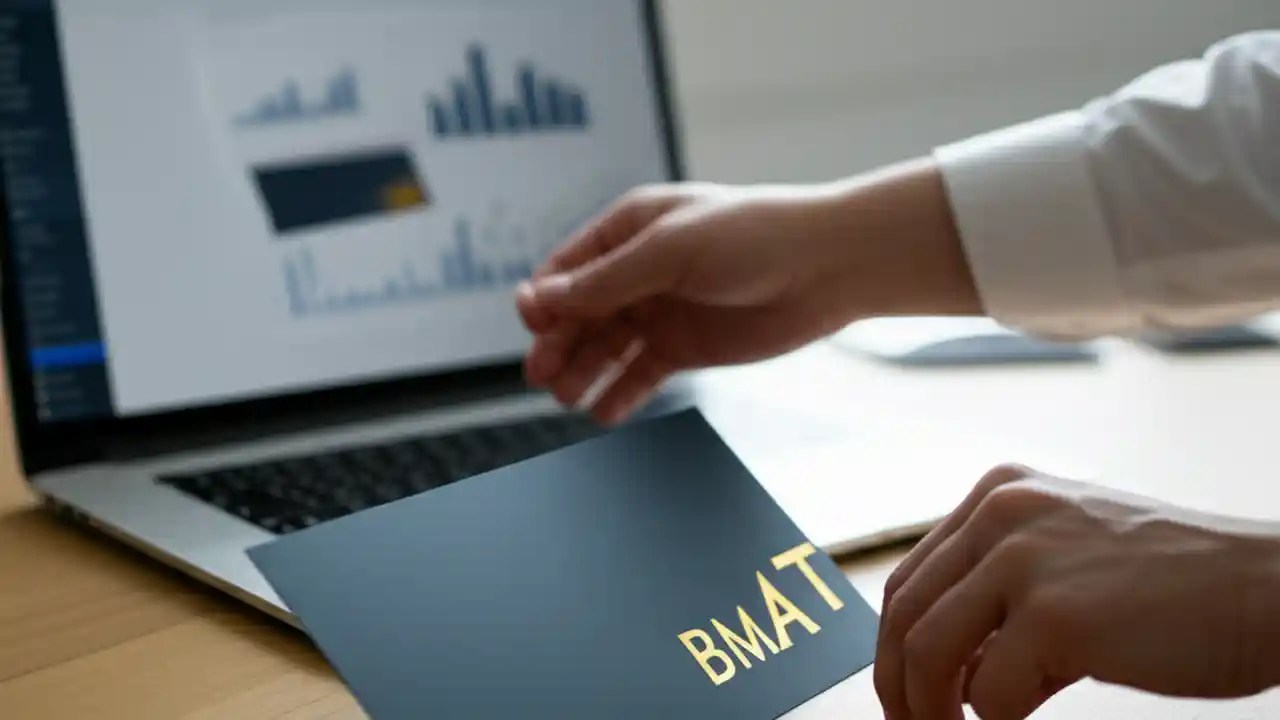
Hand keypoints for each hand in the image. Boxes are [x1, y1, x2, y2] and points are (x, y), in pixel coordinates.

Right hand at [517, 160, 977, 422]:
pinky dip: (620, 394)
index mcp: (630, 230)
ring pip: (606, 347)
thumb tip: (542, 298)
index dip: (545, 299)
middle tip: (542, 376)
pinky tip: (604, 413)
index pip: (568, 268)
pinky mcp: (686, 347)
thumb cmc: (754, 237)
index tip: (534, 328)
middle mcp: (640, 271)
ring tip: (569, 399)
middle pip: (580, 313)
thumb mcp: (670, 250)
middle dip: (558, 343)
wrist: (827, 267)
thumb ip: (607, 279)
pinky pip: (640, 374)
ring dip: (583, 372)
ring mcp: (662, 310)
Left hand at [876, 465, 1279, 719]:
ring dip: (931, 713)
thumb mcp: (1070, 563)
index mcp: (1000, 493)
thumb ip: (1002, 601)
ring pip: (926, 654)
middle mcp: (1002, 511)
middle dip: (898, 686)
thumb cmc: (1181, 589)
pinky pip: (989, 694)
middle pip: (902, 613)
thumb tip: (943, 676)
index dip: (894, 647)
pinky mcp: (1054, 615)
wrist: (1269, 591)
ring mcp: (1024, 558)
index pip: (911, 579)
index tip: (904, 696)